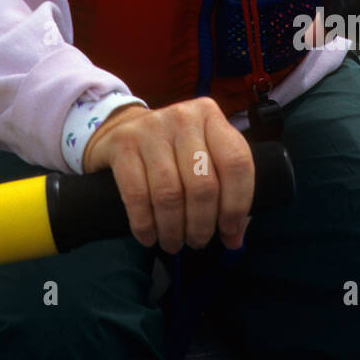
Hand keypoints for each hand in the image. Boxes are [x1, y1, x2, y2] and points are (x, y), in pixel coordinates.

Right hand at [81, 98, 253, 254]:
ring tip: (174, 243)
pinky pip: (137, 195)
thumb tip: (234, 239)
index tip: (228, 231)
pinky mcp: (122, 143)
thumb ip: (226, 192)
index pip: (236, 163)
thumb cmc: (174, 150)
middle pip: (202, 184)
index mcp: (211, 116)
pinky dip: (145, 224)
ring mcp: (150, 128)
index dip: (236, 204)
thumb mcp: (205, 156)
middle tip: (197, 242)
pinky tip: (149, 237)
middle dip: (202, 224)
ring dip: (173, 229)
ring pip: (170, 193)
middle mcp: (183, 117)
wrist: (123, 128)